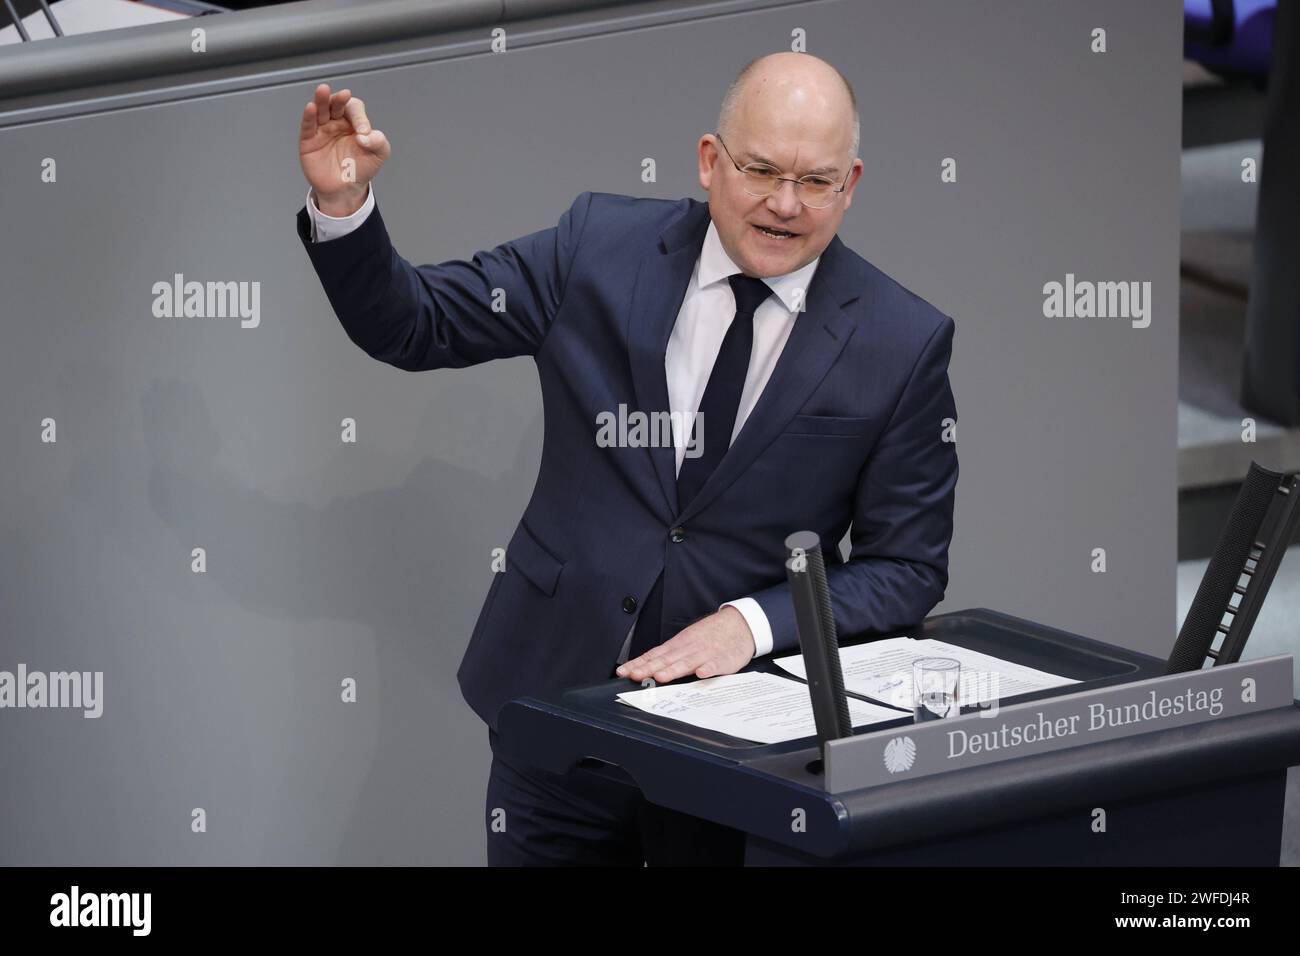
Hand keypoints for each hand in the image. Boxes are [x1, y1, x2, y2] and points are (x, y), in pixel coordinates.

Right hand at [298, 83, 390, 215]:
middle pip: (335, 104)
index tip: (364, 132)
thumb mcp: (379, 154)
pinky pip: (308, 125)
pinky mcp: (309, 140)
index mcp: (353, 122)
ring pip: (320, 110)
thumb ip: (378, 142)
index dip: (359, 117)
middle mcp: (336, 122)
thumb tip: (364, 136)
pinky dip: (309, 116)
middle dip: (339, 99)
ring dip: (321, 100)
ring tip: (323, 90)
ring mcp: (322, 130)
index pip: (354, 109)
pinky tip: (311, 107)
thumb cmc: (361, 169)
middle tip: (344, 96)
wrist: (346, 190)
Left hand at [615, 606, 755, 684]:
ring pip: (687, 662)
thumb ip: (669, 656)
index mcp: (678, 645)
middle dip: (649, 669)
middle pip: (666, 660)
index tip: (624, 672)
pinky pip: (716, 665)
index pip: (654, 655)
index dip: (638, 664)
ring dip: (673, 670)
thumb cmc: (710, 636)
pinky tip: (701, 673)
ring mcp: (706, 653)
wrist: (739, 624)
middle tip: (635, 676)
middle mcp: (689, 648)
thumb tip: (647, 667)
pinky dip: (709, 669)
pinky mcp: (724, 659)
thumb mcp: (686, 642)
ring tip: (661, 677)